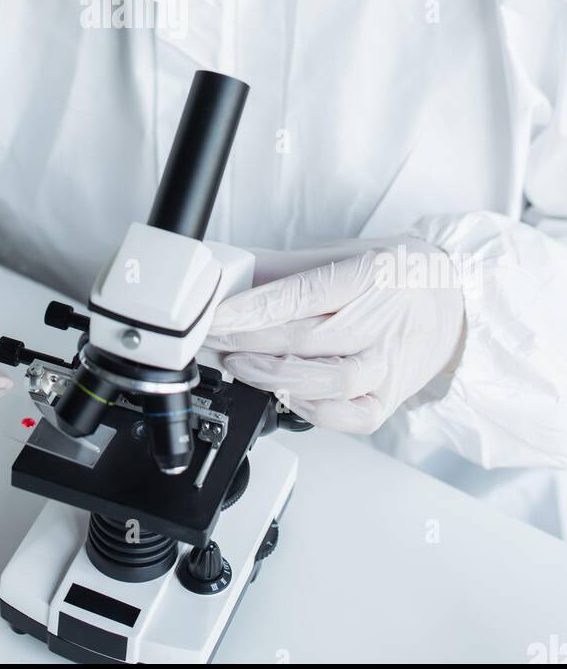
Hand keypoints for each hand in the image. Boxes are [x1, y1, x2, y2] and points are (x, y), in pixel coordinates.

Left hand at [207, 245, 465, 432]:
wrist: (456, 301)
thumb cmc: (397, 274)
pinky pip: (348, 416)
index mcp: (371, 275)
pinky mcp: (391, 399)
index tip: (215, 316)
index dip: (251, 309)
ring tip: (238, 366)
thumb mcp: (345, 252)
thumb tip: (232, 270)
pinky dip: (312, 411)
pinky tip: (284, 395)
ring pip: (328, 381)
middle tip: (211, 339)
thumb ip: (288, 266)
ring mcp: (389, 365)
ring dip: (273, 376)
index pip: (301, 295)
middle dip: (247, 342)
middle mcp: (384, 322)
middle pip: (306, 338)